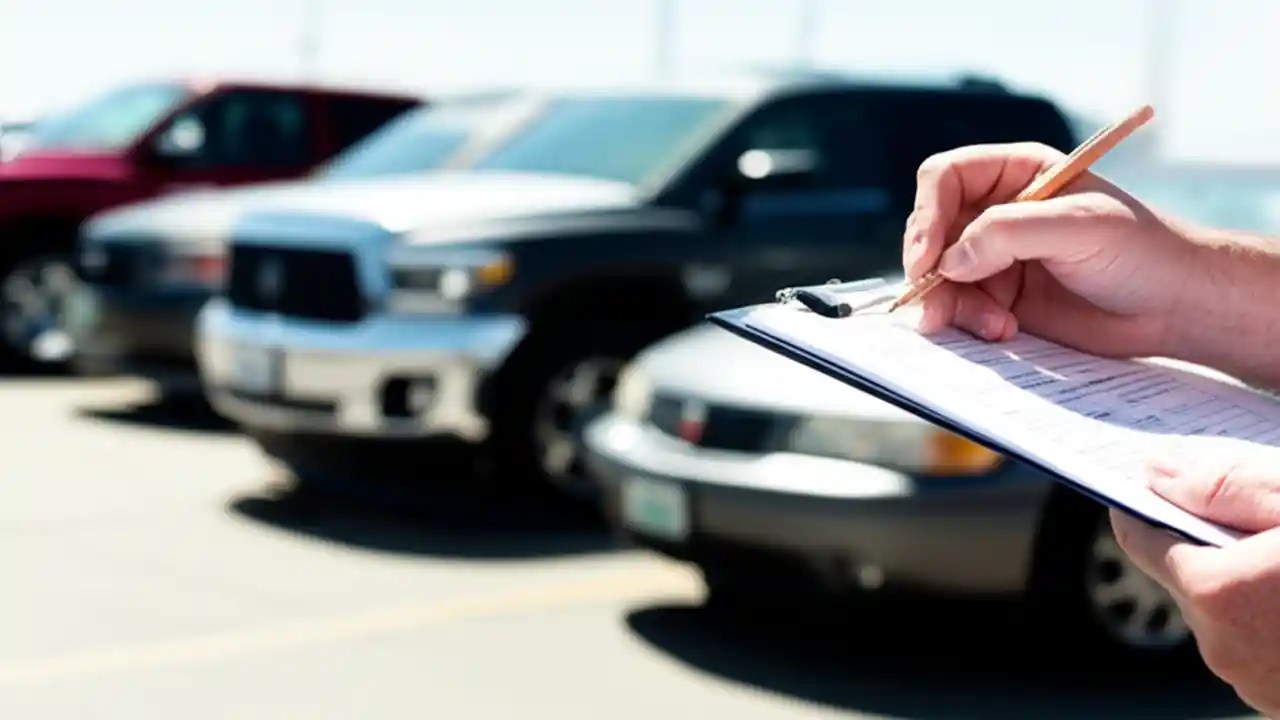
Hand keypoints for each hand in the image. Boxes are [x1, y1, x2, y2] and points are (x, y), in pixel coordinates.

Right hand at [903, 142, 1199, 358]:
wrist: (1175, 307)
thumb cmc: (1141, 251)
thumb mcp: (1078, 227)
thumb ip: (1007, 234)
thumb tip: (948, 262)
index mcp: (1016, 174)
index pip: (945, 180)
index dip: (926, 215)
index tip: (926, 259)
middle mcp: (998, 212)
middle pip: (931, 233)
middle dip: (929, 271)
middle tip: (934, 308)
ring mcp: (996, 258)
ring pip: (939, 277)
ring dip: (952, 306)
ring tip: (992, 327)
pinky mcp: (1002, 300)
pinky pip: (960, 310)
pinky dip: (969, 325)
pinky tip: (1003, 332)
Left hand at [1111, 445, 1279, 716]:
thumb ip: (1228, 484)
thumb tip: (1153, 471)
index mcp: (1219, 593)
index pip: (1140, 535)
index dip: (1148, 500)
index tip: (1155, 475)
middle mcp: (1225, 648)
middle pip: (1187, 571)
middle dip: (1213, 538)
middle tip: (1260, 509)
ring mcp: (1258, 684)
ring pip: (1227, 611)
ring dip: (1249, 581)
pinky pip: (1261, 645)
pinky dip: (1275, 615)